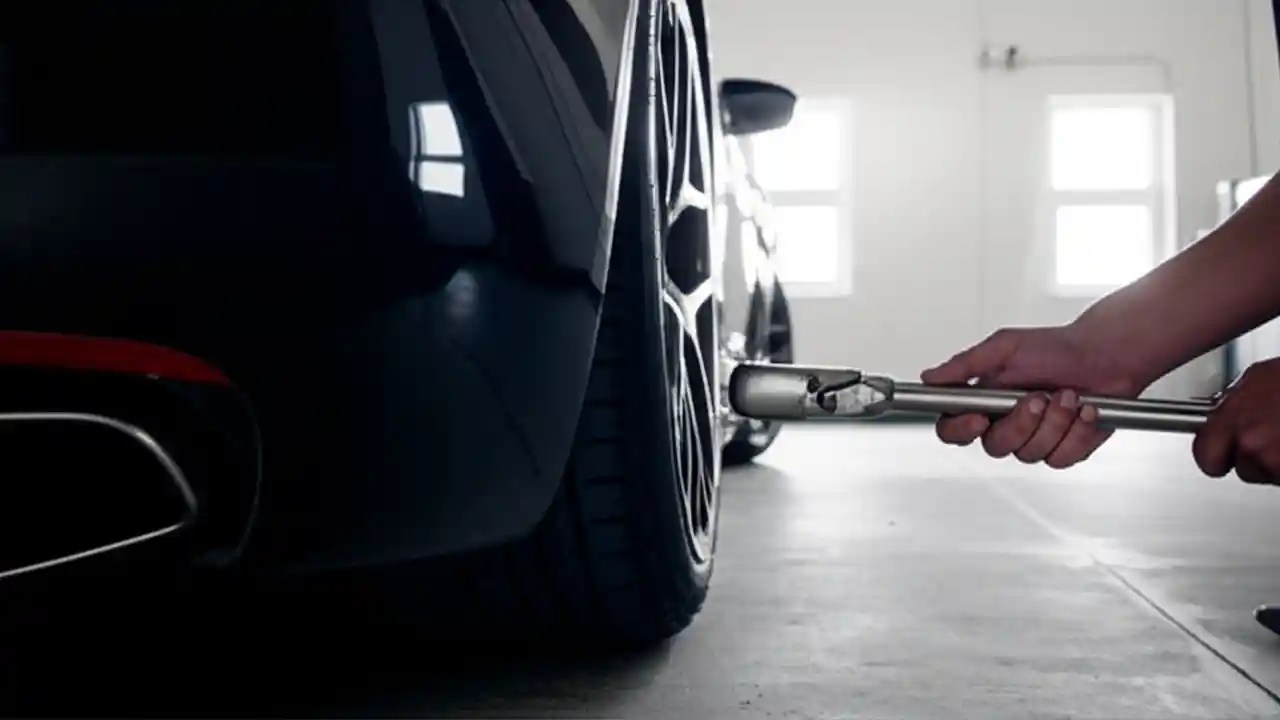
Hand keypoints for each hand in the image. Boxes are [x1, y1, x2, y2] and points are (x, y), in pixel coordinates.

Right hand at [922, 325, 1143, 467]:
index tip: (978, 418)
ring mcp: (1034, 439)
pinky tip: (1086, 410)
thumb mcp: (1005, 347)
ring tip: (1069, 395)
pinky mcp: (1063, 450)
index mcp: (983, 400)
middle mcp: (1005, 423)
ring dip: (1055, 422)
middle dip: (1021, 422)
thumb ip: (965, 365)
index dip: (959, 429)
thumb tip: (930, 377)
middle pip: (994, 446)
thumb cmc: (1056, 348)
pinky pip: (1061, 458)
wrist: (1106, 355)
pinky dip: (1078, 432)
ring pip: (1030, 453)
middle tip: (1038, 397)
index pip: (951, 428)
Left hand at [1194, 359, 1279, 484]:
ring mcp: (1277, 462)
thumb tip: (1229, 412)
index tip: (1226, 453)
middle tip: (1277, 440)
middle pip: (1245, 471)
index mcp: (1235, 417)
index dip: (1219, 455)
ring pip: (1274, 477)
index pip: (1206, 456)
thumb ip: (1238, 402)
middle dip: (1259, 461)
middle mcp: (1252, 442)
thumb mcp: (1263, 377)